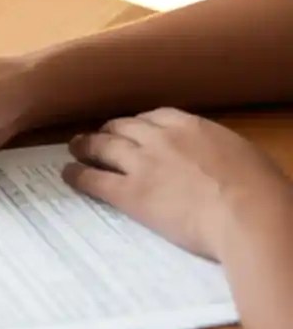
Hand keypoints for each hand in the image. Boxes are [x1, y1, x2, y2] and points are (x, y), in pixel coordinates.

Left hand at [65, 108, 292, 259]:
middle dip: (109, 130)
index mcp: (192, 126)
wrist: (248, 213)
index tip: (133, 128)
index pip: (155, 116)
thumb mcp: (242, 155)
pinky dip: (77, 175)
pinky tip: (67, 174)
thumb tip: (221, 161)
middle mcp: (160, 138)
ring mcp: (142, 163)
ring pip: (103, 147)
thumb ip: (220, 151)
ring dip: (86, 146)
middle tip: (99, 136)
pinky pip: (95, 180)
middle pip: (123, 127)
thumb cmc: (261, 189)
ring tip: (75, 148)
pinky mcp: (130, 193)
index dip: (139, 122)